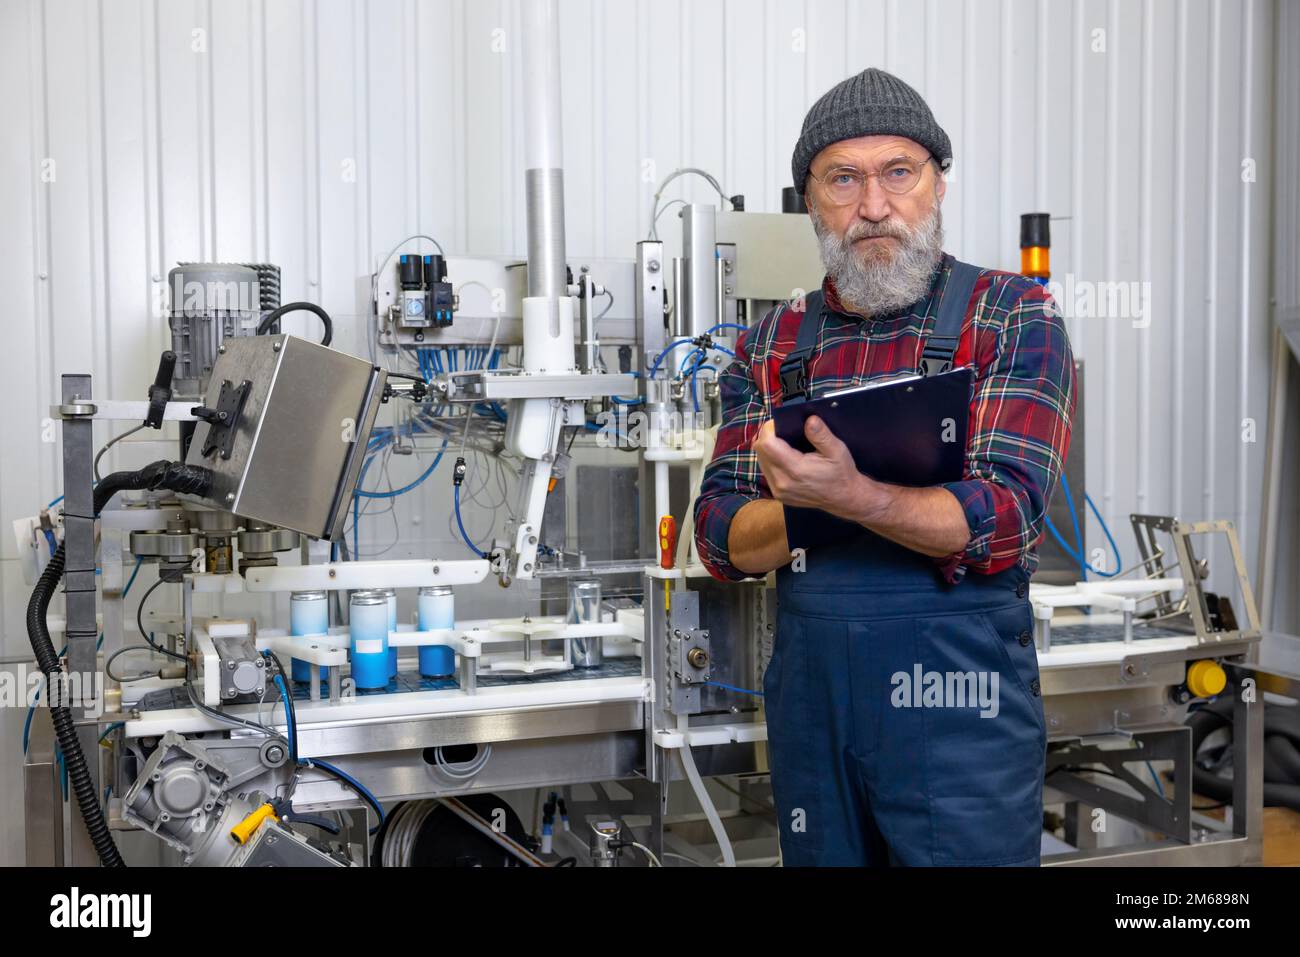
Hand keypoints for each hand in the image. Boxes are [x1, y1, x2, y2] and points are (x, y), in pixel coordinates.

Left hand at [753, 416, 881, 521]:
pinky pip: (766, 471)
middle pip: (760, 451)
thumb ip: (821, 435)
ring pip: (760, 460)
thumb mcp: (837, 450)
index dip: (770, 429)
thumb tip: (809, 419)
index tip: (781, 422)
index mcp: (796, 470)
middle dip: (768, 436)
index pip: (767, 444)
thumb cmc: (841, 473)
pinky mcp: (778, 494)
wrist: (843, 499)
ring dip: (768, 448)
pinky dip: (771, 459)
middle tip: (783, 429)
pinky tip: (785, 456)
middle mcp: (782, 482)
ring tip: (784, 442)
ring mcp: (778, 491)